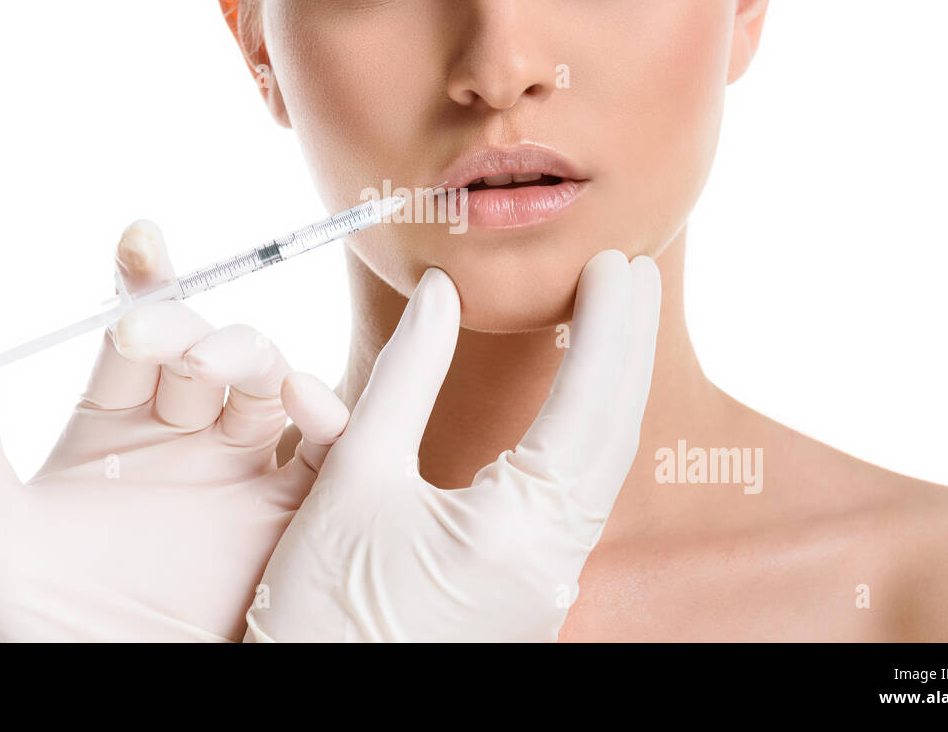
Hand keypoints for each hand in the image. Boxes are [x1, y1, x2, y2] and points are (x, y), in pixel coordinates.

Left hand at [0, 219, 346, 640]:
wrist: (102, 692)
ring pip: (268, 380)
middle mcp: (182, 439)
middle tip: (169, 349)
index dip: (144, 281)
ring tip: (222, 371)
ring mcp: (240, 473)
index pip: (136, 332)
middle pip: (209, 348)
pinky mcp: (291, 512)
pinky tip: (300, 397)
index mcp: (110, 427)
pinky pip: (324, 445)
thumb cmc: (28, 623)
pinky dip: (326, 409)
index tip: (139, 238)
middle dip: (196, 329)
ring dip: (254, 356)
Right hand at [243, 249, 660, 641]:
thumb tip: (439, 294)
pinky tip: (570, 405)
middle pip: (614, 436)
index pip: (590, 405)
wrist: (313, 716)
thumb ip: (405, 377)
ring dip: (609, 390)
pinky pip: (573, 501)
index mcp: (519, 531)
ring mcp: (545, 588)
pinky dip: (580, 435)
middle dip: (628, 348)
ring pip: (599, 471)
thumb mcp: (354, 478)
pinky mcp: (525, 597)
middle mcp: (552, 565)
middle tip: (634, 273)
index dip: (607, 326)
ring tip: (611, 322)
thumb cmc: (320, 614)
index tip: (616, 262)